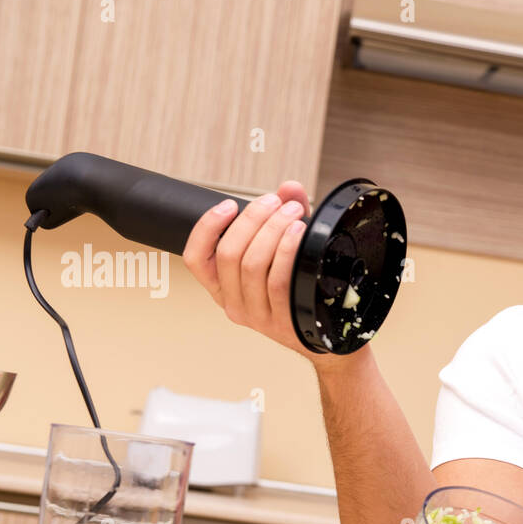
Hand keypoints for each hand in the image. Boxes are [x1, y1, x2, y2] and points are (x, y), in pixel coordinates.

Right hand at [182, 180, 337, 368]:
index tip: (228, 205)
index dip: (207, 227)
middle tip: (276, 202)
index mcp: (223, 288)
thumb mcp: (284, 252)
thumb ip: (283, 217)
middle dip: (253, 219)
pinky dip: (287, 251)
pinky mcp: (282, 322)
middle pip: (229, 253)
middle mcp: (234, 304)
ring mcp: (257, 317)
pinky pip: (278, 281)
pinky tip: (298, 234)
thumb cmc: (298, 290)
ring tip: (293, 212)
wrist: (326, 335)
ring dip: (273, 230)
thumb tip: (288, 188)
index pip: (195, 258)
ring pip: (253, 264)